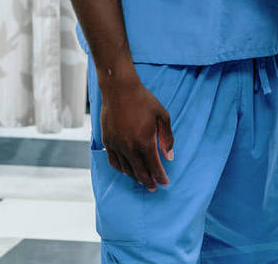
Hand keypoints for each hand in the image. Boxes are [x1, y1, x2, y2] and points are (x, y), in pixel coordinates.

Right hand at [98, 75, 172, 190]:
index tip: (165, 183)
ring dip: (135, 177)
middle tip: (154, 188)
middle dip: (149, 182)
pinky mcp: (107, 141)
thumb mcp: (162, 116)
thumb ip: (166, 138)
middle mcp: (129, 147)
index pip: (154, 166)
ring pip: (126, 169)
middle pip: (140, 172)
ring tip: (143, 181)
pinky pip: (114, 162)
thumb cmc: (143, 100)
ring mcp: (116, 145)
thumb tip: (169, 156)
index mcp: (144, 141)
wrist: (119, 90)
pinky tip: (127, 171)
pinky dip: (121, 169)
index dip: (160, 177)